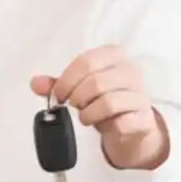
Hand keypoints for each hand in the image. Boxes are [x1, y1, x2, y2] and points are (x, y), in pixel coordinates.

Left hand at [30, 45, 169, 170]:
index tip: (59, 95)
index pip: (86, 62)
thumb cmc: (103, 99)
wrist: (131, 125)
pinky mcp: (144, 117)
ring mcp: (141, 94)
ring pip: (108, 103)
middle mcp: (131, 71)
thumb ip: (57, 84)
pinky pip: (122, 122)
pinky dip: (107, 126)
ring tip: (87, 116)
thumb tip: (35, 83)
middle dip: (77, 98)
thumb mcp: (78, 88)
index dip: (66, 81)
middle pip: (95, 83)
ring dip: (89, 114)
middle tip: (74, 106)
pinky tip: (105, 125)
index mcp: (114, 55)